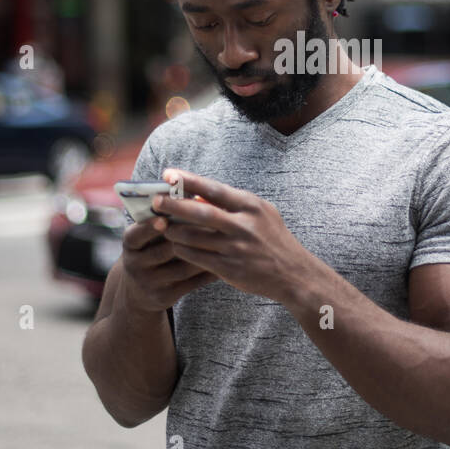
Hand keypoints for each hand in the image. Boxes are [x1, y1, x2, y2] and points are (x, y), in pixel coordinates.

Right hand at [118, 217, 217, 313]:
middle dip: (188, 237)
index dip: (149, 227)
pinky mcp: (164, 297)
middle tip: (212, 224)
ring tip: (224, 241)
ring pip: (182, 268)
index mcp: (130, 243)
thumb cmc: (151, 248)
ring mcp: (149, 282)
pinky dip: (208, 273)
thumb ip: (163, 216)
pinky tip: (225, 262)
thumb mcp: (148, 235)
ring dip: (205, 254)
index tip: (164, 219)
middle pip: (164, 250)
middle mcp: (135, 264)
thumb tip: (191, 192)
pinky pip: (191, 284)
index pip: (137, 234)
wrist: (140, 290)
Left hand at [151, 168, 322, 304]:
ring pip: (194, 237)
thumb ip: (233, 203)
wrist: (294, 274)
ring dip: (174, 231)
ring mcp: (236, 248)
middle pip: (200, 213)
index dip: (189, 181)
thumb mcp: (261, 213)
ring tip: (161, 225)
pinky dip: (183, 250)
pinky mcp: (229, 269)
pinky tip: (175, 245)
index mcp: (251, 206)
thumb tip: (200, 195)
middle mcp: (243, 226)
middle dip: (174, 206)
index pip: (214, 189)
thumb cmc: (273, 239)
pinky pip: (197, 257)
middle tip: (155, 201)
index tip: (168, 174)